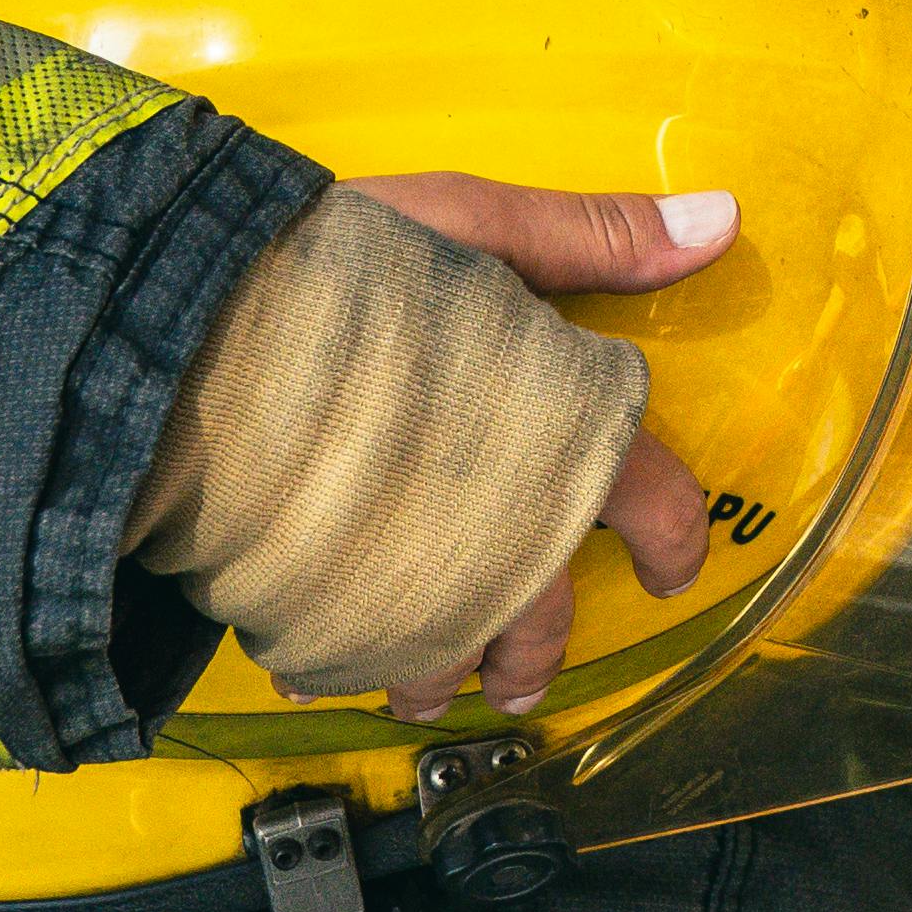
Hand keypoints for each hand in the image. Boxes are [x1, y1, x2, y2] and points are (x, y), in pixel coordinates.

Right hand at [348, 171, 736, 712]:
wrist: (190, 339)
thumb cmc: (338, 271)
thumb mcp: (476, 225)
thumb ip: (594, 237)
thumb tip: (720, 220)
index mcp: (566, 434)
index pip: (654, 503)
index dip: (674, 541)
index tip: (672, 571)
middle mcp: (505, 527)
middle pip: (544, 616)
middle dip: (537, 651)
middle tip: (528, 673)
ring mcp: (417, 584)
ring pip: (451, 658)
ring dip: (445, 674)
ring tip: (431, 691)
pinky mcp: (328, 615)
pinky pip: (351, 660)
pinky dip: (347, 664)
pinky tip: (331, 661)